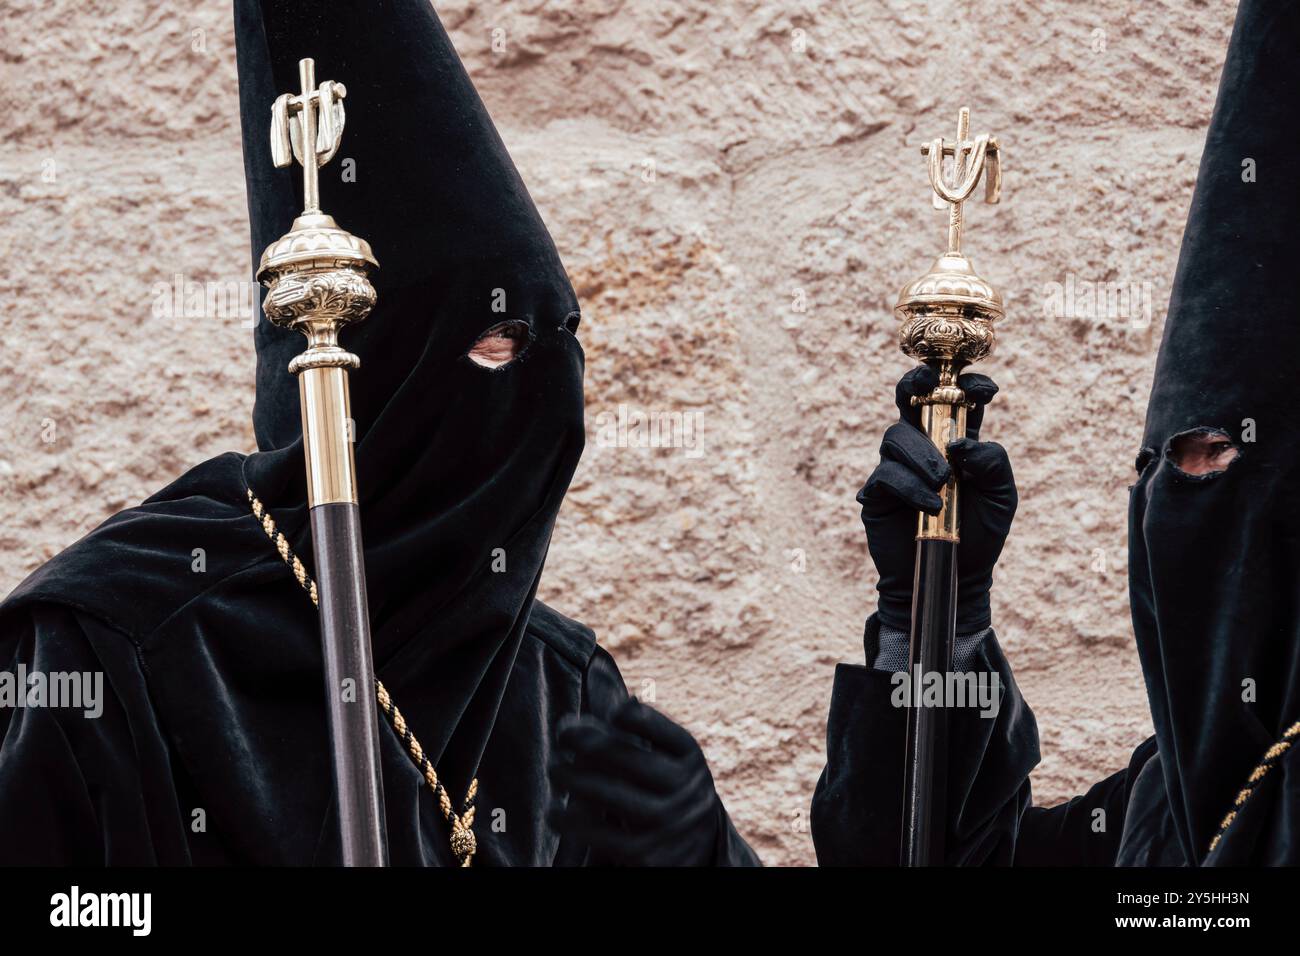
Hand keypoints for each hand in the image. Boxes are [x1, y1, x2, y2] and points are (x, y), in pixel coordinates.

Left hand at [548, 698, 720, 865]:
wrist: (697, 846)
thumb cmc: (665, 784)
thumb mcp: (665, 755)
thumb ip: (633, 732)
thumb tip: (583, 713)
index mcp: (690, 757)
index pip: (665, 732)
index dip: (637, 718)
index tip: (611, 711)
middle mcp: (686, 789)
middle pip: (633, 761)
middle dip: (591, 744)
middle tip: (561, 734)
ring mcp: (668, 824)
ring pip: (617, 798)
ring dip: (577, 781)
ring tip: (554, 769)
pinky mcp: (648, 854)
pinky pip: (606, 838)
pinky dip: (576, 824)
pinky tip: (554, 812)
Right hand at [858, 365, 1016, 632]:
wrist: (956, 576)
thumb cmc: (979, 534)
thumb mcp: (1002, 497)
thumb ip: (993, 463)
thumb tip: (964, 442)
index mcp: (956, 439)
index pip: (955, 398)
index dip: (967, 384)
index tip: (986, 389)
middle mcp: (923, 446)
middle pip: (909, 398)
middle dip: (915, 382)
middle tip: (927, 382)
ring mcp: (897, 467)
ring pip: (896, 435)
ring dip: (922, 454)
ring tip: (943, 483)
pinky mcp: (877, 494)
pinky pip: (885, 475)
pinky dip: (910, 486)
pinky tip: (930, 506)